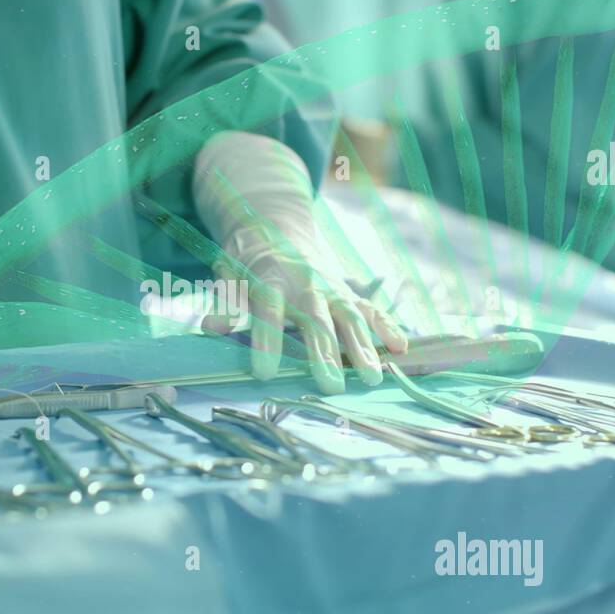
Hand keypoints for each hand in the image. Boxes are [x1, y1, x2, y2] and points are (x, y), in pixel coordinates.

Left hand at [194, 131, 407, 392]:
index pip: (268, 309)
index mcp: (270, 277)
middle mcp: (305, 281)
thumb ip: (224, 302)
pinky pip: (370, 310)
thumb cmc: (247, 262)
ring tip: (372, 377)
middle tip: (331, 386)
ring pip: (350, 316)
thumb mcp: (226, 276)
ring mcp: (331, 287)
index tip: (264, 373)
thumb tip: (213, 326)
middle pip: (316, 319)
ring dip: (363, 347)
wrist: (276, 226)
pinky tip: (401, 349)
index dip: (266, 340)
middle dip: (325, 353)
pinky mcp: (348, 292)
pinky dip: (386, 326)